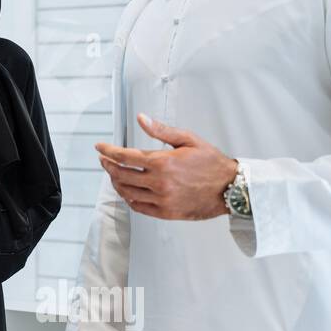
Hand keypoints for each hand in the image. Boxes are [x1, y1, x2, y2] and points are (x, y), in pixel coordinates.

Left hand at [95, 113, 237, 219]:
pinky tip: (127, 191)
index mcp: (162, 162)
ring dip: (116, 181)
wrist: (231, 188)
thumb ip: (161, 130)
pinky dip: (128, 198)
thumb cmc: (212, 163)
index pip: (124, 157)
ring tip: (114, 174)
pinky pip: (138, 206)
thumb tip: (141, 118)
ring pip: (127, 192)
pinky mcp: (166, 212)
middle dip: (108, 165)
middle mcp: (159, 183)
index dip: (108, 151)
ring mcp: (162, 199)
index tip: (99, 147)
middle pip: (121, 175)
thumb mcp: (188, 140)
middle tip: (104, 160)